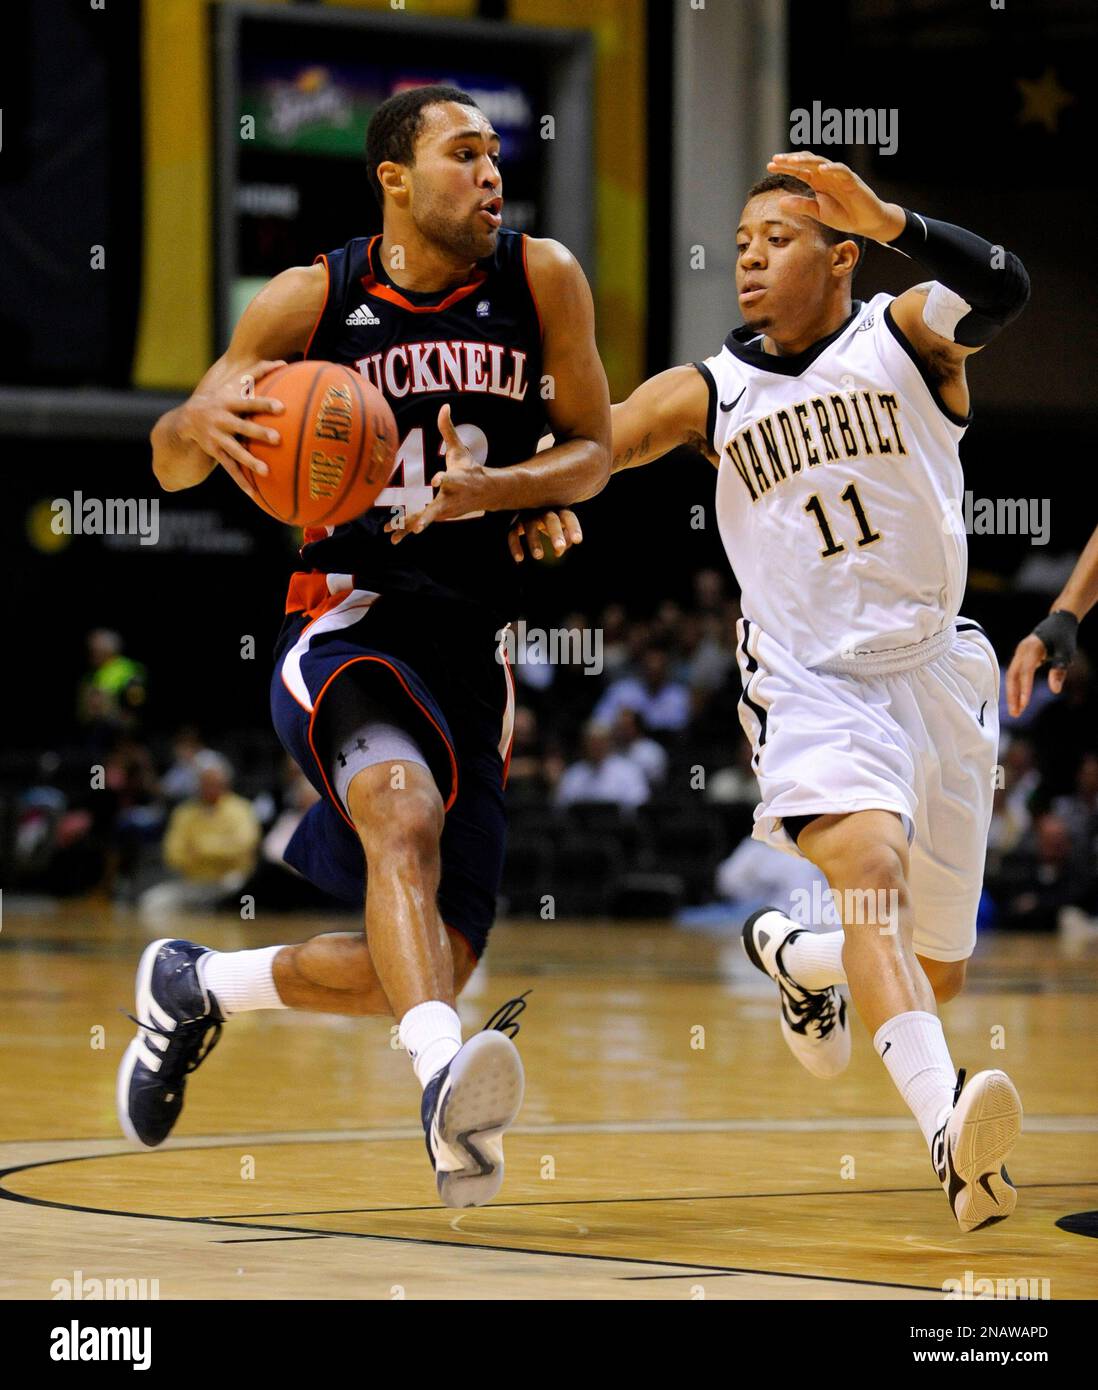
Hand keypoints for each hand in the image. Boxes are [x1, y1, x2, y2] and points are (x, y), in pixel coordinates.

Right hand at [180, 359, 286, 499]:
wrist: (188, 420)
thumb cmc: (222, 398)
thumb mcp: (234, 384)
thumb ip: (259, 373)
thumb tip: (285, 362)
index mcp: (228, 403)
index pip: (248, 402)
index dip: (263, 404)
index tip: (281, 407)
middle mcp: (221, 421)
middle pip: (241, 427)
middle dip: (257, 433)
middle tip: (277, 438)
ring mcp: (217, 439)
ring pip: (234, 452)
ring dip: (249, 461)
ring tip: (266, 471)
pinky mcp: (216, 454)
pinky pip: (230, 470)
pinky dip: (242, 482)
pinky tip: (254, 494)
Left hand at [391, 404, 489, 543]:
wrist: (486, 493)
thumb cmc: (469, 469)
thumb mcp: (460, 449)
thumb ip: (448, 430)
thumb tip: (445, 405)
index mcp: (457, 480)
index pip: (450, 479)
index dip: (443, 478)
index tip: (437, 479)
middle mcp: (450, 498)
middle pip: (437, 508)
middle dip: (427, 517)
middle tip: (418, 528)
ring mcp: (444, 510)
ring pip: (424, 519)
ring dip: (408, 527)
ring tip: (392, 535)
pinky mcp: (438, 516)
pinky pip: (419, 523)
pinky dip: (406, 530)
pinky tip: (391, 536)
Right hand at [507, 509, 582, 562]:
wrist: (528, 504)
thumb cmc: (552, 519)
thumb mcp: (560, 526)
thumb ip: (565, 538)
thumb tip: (558, 551)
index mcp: (558, 509)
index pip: (568, 517)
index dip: (573, 527)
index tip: (578, 541)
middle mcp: (542, 509)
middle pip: (550, 519)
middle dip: (555, 533)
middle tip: (560, 547)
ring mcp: (527, 514)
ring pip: (530, 525)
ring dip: (534, 540)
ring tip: (539, 556)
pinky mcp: (514, 522)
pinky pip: (512, 533)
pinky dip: (515, 545)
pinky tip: (519, 559)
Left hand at [766, 153, 904, 242]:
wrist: (866, 222)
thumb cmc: (844, 215)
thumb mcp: (818, 213)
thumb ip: (801, 206)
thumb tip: (780, 202)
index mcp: (818, 182)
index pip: (799, 170)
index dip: (785, 167)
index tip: (769, 166)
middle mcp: (827, 175)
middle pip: (807, 162)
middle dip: (791, 160)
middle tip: (776, 160)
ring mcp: (839, 176)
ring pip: (822, 162)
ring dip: (807, 161)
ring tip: (792, 161)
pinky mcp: (852, 181)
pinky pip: (842, 171)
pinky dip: (832, 169)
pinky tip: (821, 169)